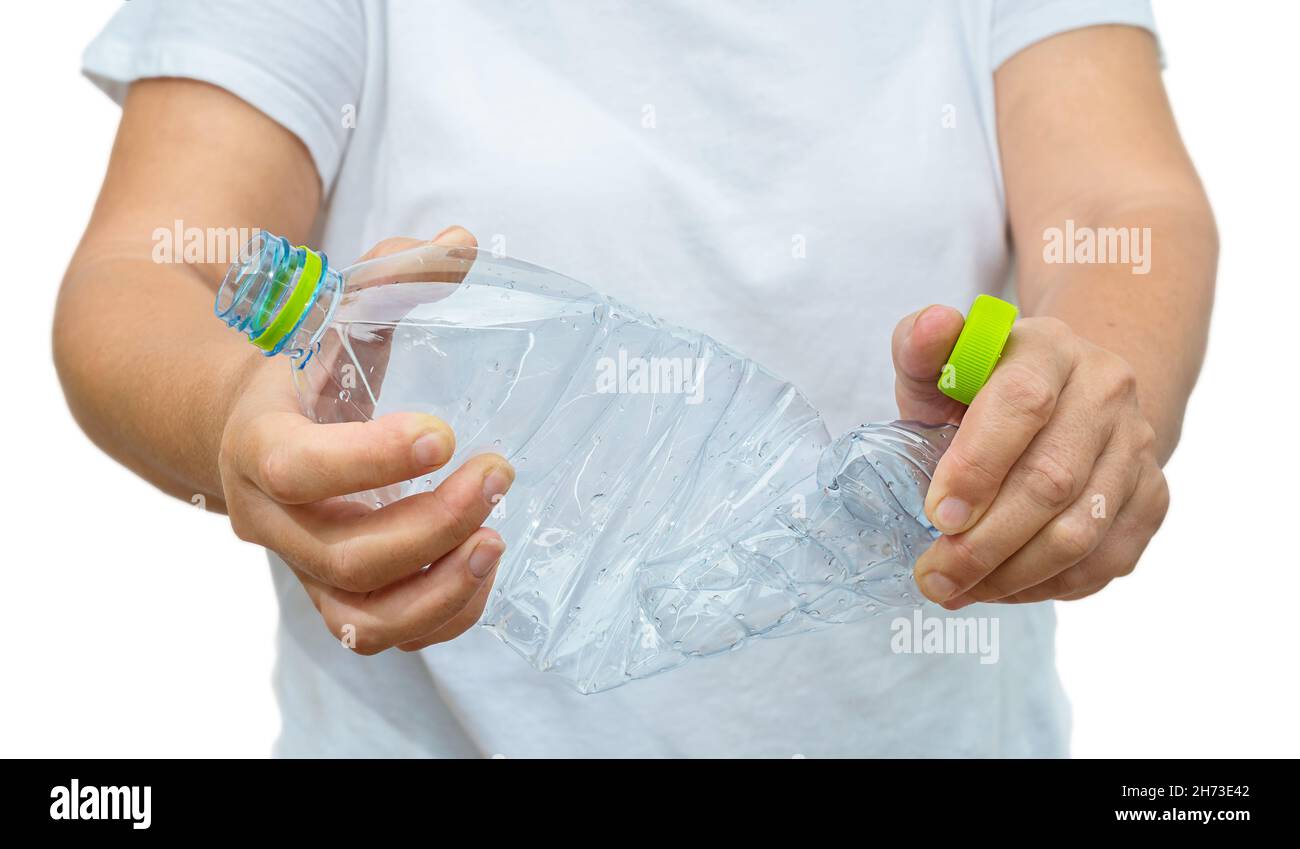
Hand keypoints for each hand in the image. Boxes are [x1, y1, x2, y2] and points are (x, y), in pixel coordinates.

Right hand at [218, 227, 515, 652]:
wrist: (246, 432)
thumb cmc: (307, 373)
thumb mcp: (334, 316)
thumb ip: (393, 276)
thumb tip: (464, 243)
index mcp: (258, 443)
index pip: (300, 468)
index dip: (370, 460)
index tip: (445, 432)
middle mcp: (270, 520)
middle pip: (345, 554)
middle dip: (432, 523)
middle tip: (499, 472)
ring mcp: (302, 567)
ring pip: (360, 616)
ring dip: (439, 589)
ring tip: (498, 539)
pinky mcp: (336, 595)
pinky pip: (382, 634)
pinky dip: (441, 617)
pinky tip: (484, 569)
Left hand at [892, 305, 1168, 606]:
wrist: (1065, 396)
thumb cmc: (982, 389)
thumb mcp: (942, 364)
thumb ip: (920, 347)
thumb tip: (932, 323)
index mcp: (1049, 348)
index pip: (1022, 404)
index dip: (977, 467)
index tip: (936, 515)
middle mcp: (1106, 391)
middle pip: (1051, 481)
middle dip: (983, 542)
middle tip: (933, 575)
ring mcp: (1137, 446)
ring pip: (1081, 531)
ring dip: (1012, 575)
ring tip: (957, 589)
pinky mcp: (1153, 496)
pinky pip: (1105, 559)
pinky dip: (1048, 586)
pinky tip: (1003, 586)